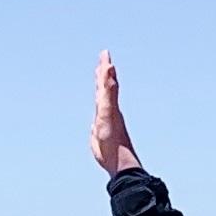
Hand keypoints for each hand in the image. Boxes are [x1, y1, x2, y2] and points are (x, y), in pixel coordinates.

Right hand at [90, 51, 142, 174]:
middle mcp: (109, 109)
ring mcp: (106, 119)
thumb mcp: (108, 111)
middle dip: (104, 72)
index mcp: (110, 104)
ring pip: (103, 99)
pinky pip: (99, 112)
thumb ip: (108, 90)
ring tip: (100, 77)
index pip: (107, 81)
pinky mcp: (101, 130)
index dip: (105, 67)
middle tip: (104, 59)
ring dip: (101, 87)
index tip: (105, 53)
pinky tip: (98, 106)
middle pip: (106, 87)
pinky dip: (98, 106)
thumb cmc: (113, 139)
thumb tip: (110, 68)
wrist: (118, 162)